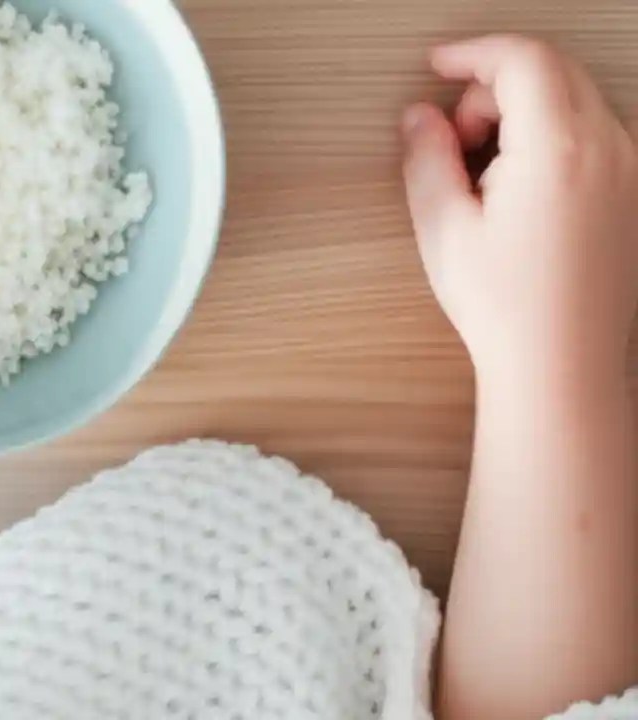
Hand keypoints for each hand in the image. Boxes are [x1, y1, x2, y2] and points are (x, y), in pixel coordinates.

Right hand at [401, 35, 637, 379]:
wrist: (562, 366)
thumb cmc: (506, 307)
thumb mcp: (443, 228)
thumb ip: (425, 159)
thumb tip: (418, 119)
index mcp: (558, 150)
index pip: (521, 60)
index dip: (471, 52)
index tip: (436, 64)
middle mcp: (608, 148)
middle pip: (551, 70)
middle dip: (492, 86)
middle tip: (453, 138)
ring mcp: (630, 169)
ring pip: (574, 98)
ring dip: (523, 110)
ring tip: (484, 170)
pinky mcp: (634, 191)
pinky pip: (593, 130)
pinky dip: (551, 133)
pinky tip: (518, 184)